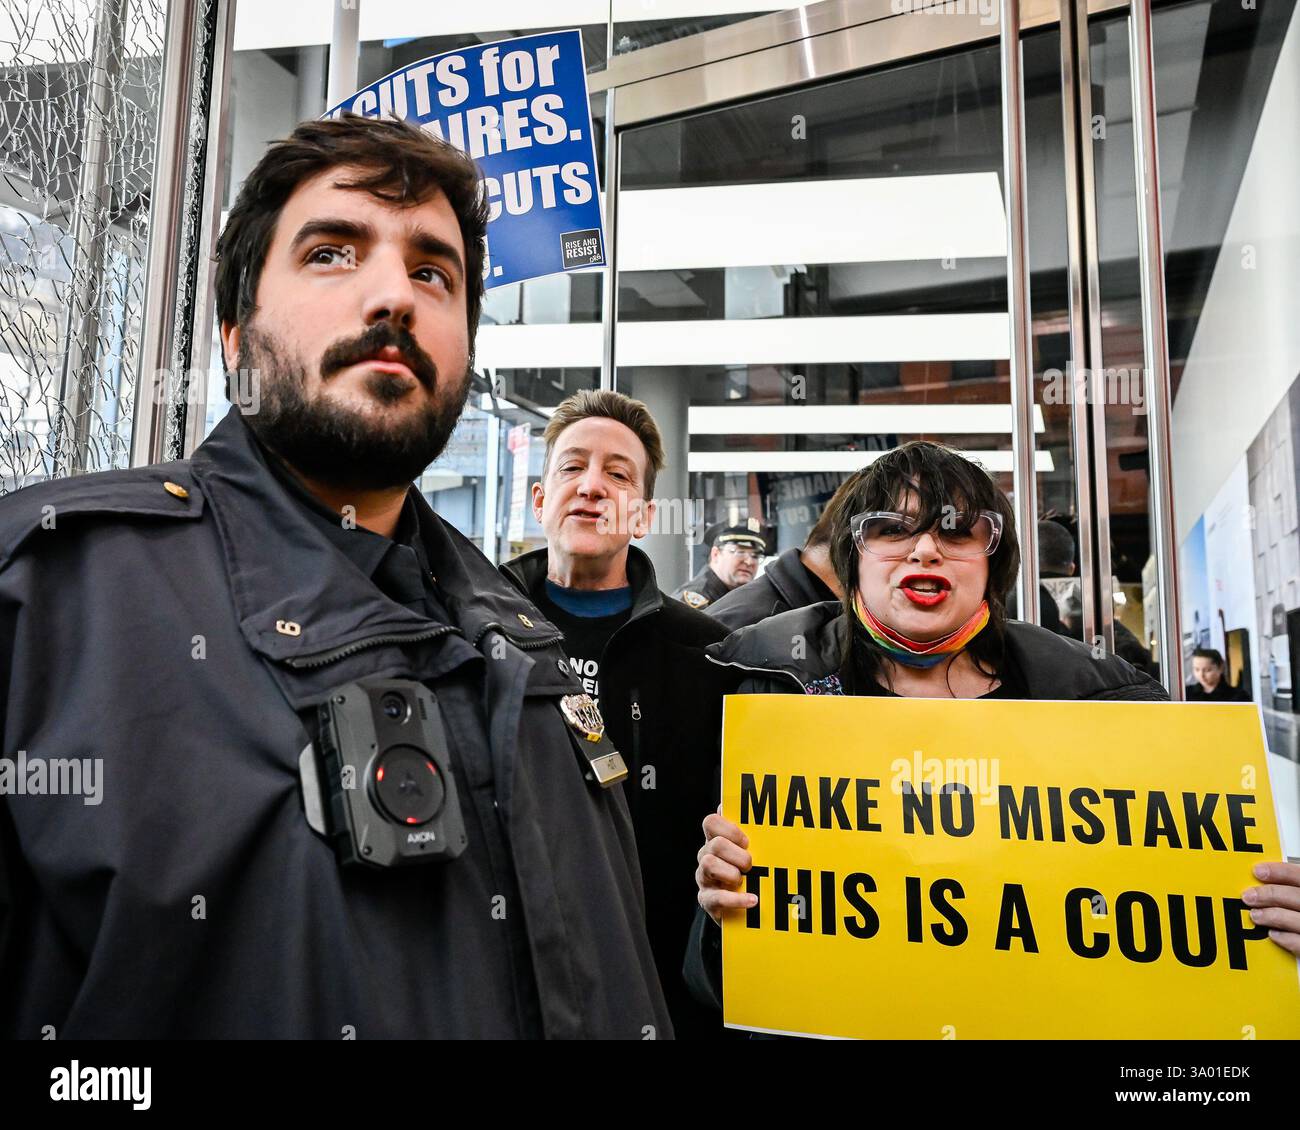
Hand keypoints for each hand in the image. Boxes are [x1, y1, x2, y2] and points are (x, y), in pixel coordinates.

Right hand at [696, 805, 756, 924]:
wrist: (742, 909)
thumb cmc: (748, 874)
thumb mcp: (750, 853)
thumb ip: (750, 832)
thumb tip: (742, 808)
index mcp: (715, 840)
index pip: (711, 822)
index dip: (729, 828)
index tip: (747, 841)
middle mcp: (706, 856)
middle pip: (715, 844)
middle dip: (738, 854)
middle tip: (750, 865)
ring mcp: (704, 878)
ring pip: (709, 864)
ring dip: (732, 873)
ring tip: (744, 880)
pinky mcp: (706, 900)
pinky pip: (717, 897)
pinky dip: (737, 899)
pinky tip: (752, 900)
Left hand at [1243, 861, 1299, 955]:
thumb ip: (1294, 892)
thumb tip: (1267, 882)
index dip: (1281, 872)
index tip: (1258, 871)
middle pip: (1298, 897)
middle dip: (1270, 895)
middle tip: (1249, 896)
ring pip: (1298, 920)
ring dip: (1273, 916)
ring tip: (1256, 915)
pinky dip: (1286, 939)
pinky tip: (1273, 934)